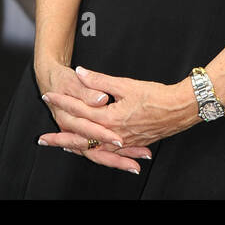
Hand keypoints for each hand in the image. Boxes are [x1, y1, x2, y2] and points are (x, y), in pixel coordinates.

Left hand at [39, 65, 198, 166]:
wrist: (181, 109)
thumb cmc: (157, 96)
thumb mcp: (126, 84)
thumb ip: (100, 81)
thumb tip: (81, 72)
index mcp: (111, 118)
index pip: (80, 110)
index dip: (62, 102)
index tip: (48, 96)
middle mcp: (114, 134)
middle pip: (81, 138)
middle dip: (60, 137)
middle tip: (43, 139)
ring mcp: (123, 141)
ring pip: (94, 148)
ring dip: (76, 147)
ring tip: (62, 146)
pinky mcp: (132, 143)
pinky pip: (109, 152)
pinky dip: (96, 152)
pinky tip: (92, 150)